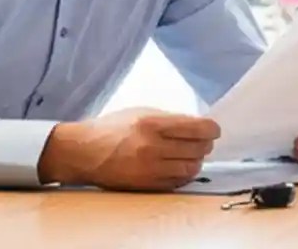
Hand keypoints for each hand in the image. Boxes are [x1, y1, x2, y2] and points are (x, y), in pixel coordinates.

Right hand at [37, 107, 220, 190]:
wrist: (84, 152)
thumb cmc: (112, 128)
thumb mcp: (142, 112)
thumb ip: (170, 118)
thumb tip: (198, 125)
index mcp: (153, 124)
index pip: (198, 128)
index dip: (212, 129)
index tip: (214, 130)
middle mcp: (153, 147)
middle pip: (198, 149)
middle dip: (205, 145)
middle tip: (203, 142)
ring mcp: (150, 169)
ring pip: (191, 168)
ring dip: (196, 161)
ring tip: (191, 154)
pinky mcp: (146, 185)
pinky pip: (177, 182)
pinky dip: (184, 174)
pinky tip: (179, 166)